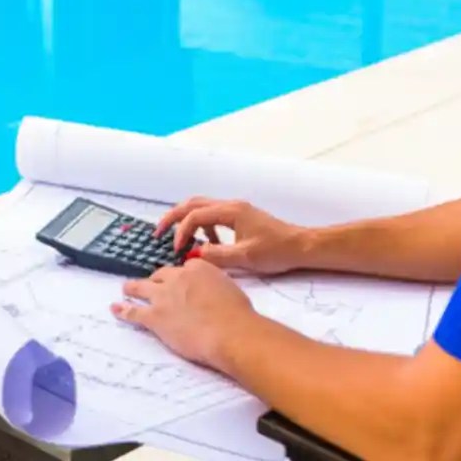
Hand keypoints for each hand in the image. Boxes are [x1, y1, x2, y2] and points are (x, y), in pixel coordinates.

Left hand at [111, 261, 256, 367]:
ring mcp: (163, 296)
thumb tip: (212, 293)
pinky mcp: (154, 316)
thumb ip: (215, 286)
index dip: (180, 278)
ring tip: (126, 289)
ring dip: (132, 289)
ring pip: (141, 288)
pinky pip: (134, 312)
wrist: (231, 332)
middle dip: (155, 281)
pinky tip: (115, 309)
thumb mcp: (230, 289)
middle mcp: (177, 277)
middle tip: (152, 286)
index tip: (180, 283)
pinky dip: (122, 310)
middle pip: (160, 275)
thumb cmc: (238, 315)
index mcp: (198, 267)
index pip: (183, 268)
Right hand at [156, 197, 309, 274]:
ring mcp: (236, 210)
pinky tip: (209, 244)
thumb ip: (216, 255)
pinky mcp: (241, 217)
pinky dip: (204, 227)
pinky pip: (214, 217)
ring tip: (182, 241)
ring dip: (189, 222)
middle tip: (159, 232)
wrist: (302, 247)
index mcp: (231, 211)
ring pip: (202, 208)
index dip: (181, 231)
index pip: (195, 215)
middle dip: (174, 217)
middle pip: (193, 203)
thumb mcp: (244, 257)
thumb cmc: (277, 251)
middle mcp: (231, 205)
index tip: (176, 249)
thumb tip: (193, 254)